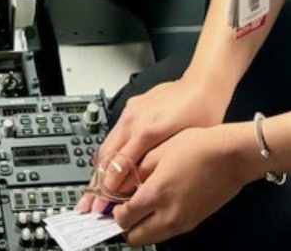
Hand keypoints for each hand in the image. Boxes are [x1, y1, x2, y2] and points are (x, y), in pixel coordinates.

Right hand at [75, 77, 225, 214]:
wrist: (202, 84)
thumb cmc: (202, 113)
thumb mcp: (186, 144)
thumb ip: (162, 164)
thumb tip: (144, 187)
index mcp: (148, 131)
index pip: (119, 166)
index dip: (108, 189)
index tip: (103, 206)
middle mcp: (134, 121)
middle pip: (106, 158)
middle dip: (96, 184)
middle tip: (89, 204)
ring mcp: (130, 113)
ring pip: (106, 146)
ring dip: (98, 170)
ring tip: (92, 190)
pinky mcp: (130, 108)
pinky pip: (114, 133)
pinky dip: (107, 152)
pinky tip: (106, 166)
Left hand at [112, 124, 254, 246]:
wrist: (231, 156)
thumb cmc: (198, 147)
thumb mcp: (158, 152)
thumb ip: (135, 173)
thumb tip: (118, 187)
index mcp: (157, 194)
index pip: (123, 219)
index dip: (113, 212)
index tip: (111, 203)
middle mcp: (169, 214)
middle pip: (135, 238)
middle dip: (125, 226)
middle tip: (122, 209)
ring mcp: (183, 222)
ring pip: (151, 238)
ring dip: (141, 227)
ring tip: (140, 206)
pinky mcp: (193, 222)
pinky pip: (167, 232)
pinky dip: (157, 225)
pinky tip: (158, 205)